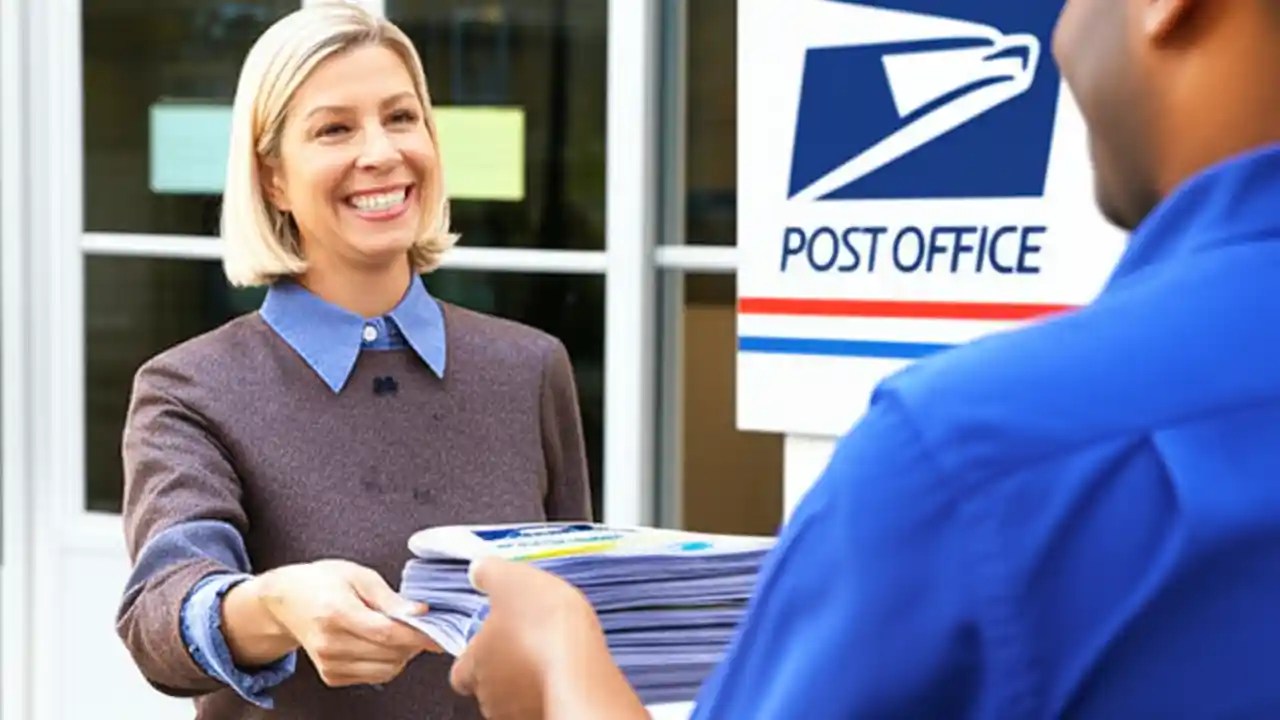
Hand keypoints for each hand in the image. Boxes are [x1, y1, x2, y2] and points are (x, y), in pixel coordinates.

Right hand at [251, 559, 441, 686]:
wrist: (286, 601)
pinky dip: (389, 662)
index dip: (418, 635)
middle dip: (414, 641)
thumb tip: (419, 611)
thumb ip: (390, 597)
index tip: (439, 632)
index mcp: (336, 612)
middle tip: (420, 624)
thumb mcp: (358, 575)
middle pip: (389, 653)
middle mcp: (330, 643)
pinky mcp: (332, 676)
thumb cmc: (322, 582)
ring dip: (403, 654)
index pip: (386, 632)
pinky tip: (383, 643)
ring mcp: (329, 663)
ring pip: (386, 669)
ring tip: (399, 631)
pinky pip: (375, 677)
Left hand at [450, 557, 640, 719]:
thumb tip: (479, 569)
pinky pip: (543, 703)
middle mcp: (490, 694)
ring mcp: (518, 711)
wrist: (580, 665)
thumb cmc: (542, 625)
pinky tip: (566, 671)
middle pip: (489, 684)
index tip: (492, 638)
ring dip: (529, 680)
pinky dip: (551, 690)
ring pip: (516, 696)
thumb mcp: (510, 579)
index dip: (476, 655)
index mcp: (474, 663)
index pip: (460, 670)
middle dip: (506, 666)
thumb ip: (489, 573)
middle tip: (527, 642)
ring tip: (551, 656)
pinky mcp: (545, 717)